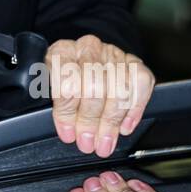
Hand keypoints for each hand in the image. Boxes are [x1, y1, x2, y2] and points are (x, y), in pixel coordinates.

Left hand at [46, 35, 154, 157]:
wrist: (81, 58)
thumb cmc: (63, 77)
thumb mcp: (49, 86)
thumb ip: (57, 105)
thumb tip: (69, 132)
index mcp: (62, 52)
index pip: (66, 81)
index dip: (68, 112)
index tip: (69, 133)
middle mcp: (89, 49)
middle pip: (94, 87)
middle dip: (91, 121)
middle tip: (89, 143)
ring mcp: (113, 54)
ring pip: (119, 88)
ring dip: (112, 121)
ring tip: (106, 142)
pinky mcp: (134, 62)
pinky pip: (142, 83)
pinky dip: (135, 109)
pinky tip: (125, 126)